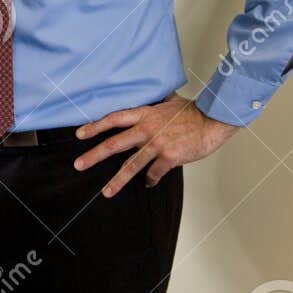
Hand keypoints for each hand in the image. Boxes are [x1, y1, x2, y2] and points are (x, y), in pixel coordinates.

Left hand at [74, 93, 237, 196]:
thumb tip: (156, 101)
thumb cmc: (194, 113)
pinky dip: (151, 180)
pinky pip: (154, 174)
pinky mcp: (169, 157)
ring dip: (116, 181)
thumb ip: (157, 106)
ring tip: (106, 192)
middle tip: (79, 165)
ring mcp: (157, 143)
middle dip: (93, 156)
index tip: (79, 134)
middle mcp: (147, 129)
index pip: (113, 119)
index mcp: (145, 115)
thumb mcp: (170, 104)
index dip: (95, 126)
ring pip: (130, 165)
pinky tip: (149, 183)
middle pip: (114, 143)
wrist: (213, 119)